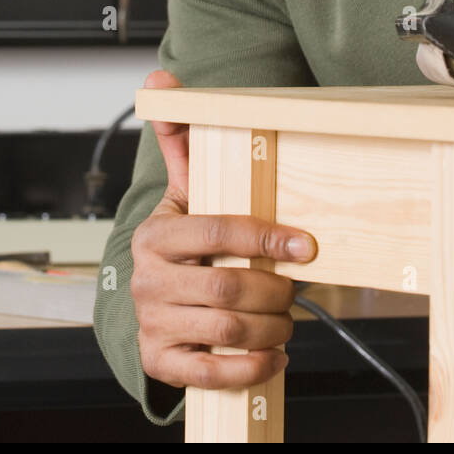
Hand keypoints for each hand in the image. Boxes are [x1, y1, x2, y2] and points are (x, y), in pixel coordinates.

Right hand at [132, 69, 317, 390]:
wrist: (151, 303)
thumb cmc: (181, 242)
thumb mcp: (183, 191)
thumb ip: (179, 138)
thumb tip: (161, 80)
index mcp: (155, 235)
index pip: (217, 232)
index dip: (266, 239)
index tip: (306, 245)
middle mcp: (147, 280)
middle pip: (226, 286)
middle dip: (274, 290)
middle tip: (296, 288)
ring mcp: (152, 323)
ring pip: (226, 329)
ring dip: (271, 327)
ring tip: (287, 319)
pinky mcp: (162, 361)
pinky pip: (211, 372)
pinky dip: (251, 367)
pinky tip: (272, 356)